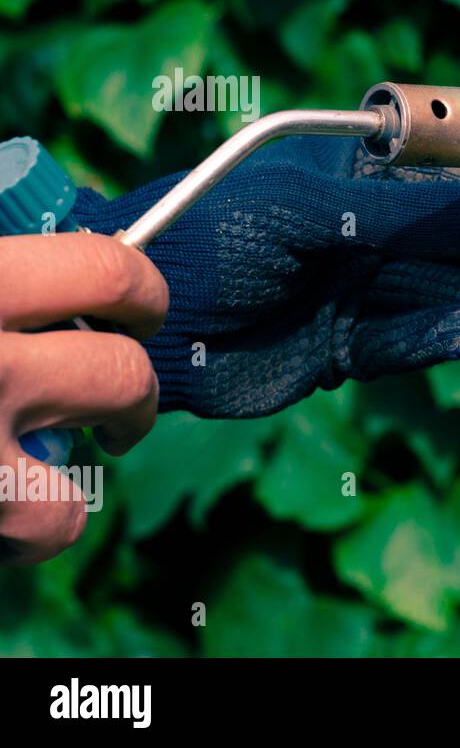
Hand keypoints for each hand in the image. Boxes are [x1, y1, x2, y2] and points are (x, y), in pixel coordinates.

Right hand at [0, 233, 167, 563]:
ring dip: (107, 438)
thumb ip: (8, 272)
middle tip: (118, 384)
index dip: (140, 288)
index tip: (134, 301)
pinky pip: (55, 517)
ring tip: (76, 441)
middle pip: (125, 367)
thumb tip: (53, 248)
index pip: (109, 268)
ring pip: (106, 439)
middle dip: (135, 378)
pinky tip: (10, 499)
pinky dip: (44, 516)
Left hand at [72, 135, 459, 418]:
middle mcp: (358, 244)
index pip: (436, 196)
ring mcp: (350, 299)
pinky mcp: (337, 353)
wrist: (141, 318)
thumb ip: (397, 214)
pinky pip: (397, 346)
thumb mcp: (305, 212)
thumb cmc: (210, 234)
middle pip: (443, 256)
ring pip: (429, 303)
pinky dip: (434, 341)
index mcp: (352, 192)